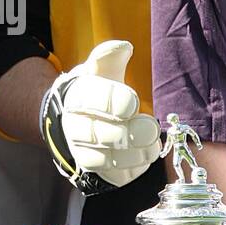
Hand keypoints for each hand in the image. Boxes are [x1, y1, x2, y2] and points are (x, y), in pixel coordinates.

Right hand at [40, 40, 160, 193]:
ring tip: (152, 143)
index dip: (114, 103)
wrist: (73, 120)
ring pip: (106, 160)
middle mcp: (75, 128)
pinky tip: (145, 157)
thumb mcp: (100, 70)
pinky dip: (131, 170)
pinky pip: (113, 177)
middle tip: (151, 127)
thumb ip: (110, 57)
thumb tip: (124, 47)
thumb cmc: (95, 91)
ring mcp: (84, 153)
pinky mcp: (96, 173)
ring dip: (134, 154)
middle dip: (129, 133)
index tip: (132, 102)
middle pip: (101, 135)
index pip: (92, 101)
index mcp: (77, 98)